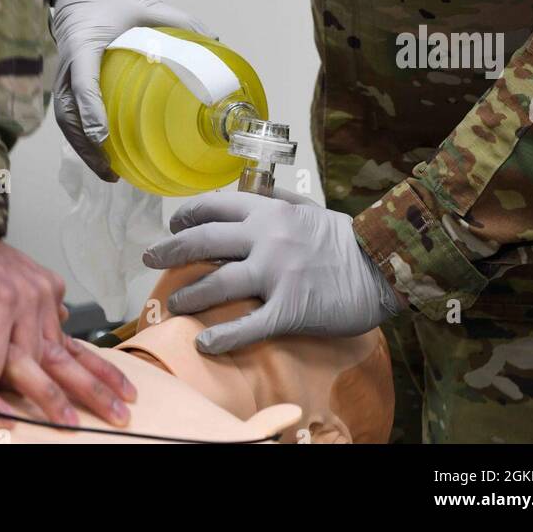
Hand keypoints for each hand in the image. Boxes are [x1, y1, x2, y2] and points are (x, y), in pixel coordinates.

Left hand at [0, 227, 135, 427]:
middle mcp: (27, 294)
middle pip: (41, 361)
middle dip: (60, 399)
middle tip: (79, 428)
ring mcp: (43, 290)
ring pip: (63, 347)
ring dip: (93, 379)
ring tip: (123, 404)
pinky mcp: (50, 287)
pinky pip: (65, 328)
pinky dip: (87, 353)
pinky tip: (113, 375)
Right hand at [51, 0, 209, 177]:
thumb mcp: (144, 4)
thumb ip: (178, 20)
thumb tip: (214, 41)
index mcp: (84, 44)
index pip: (83, 82)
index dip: (91, 111)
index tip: (103, 136)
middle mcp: (67, 64)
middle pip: (68, 113)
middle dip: (86, 144)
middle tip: (110, 168)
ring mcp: (63, 74)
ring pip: (65, 119)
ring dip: (83, 148)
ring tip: (108, 172)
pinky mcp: (65, 81)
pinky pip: (68, 115)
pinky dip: (82, 137)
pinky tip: (103, 153)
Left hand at [142, 191, 401, 353]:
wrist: (382, 265)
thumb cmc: (346, 238)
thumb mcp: (309, 206)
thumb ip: (278, 197)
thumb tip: (253, 188)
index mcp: (268, 211)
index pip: (214, 207)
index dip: (187, 216)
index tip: (172, 226)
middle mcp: (265, 237)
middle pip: (204, 241)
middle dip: (171, 250)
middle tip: (150, 259)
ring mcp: (276, 273)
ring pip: (218, 282)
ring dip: (189, 295)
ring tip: (173, 304)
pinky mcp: (289, 307)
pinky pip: (248, 325)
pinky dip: (223, 336)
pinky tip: (203, 343)